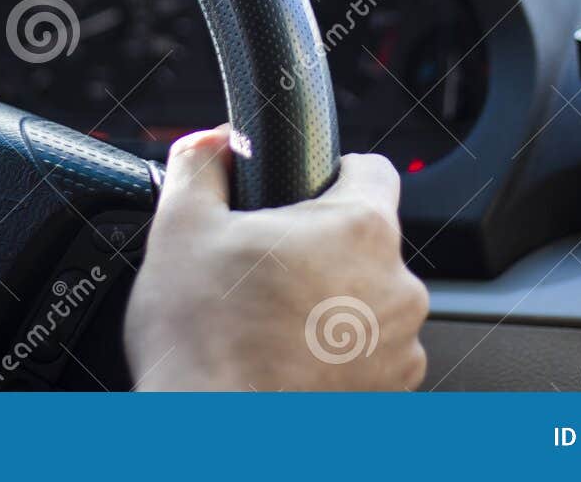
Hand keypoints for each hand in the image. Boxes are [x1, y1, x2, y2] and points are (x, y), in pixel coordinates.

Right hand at [124, 125, 428, 390]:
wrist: (208, 437)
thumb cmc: (202, 342)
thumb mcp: (181, 226)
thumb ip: (201, 163)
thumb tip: (211, 142)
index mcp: (360, 229)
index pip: (373, 170)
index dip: (333, 172)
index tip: (304, 191)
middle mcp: (397, 288)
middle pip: (366, 241)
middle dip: (321, 248)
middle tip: (265, 268)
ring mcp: (400, 349)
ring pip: (369, 301)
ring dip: (333, 303)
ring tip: (272, 322)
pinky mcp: (389, 396)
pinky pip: (371, 356)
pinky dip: (338, 355)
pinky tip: (287, 360)